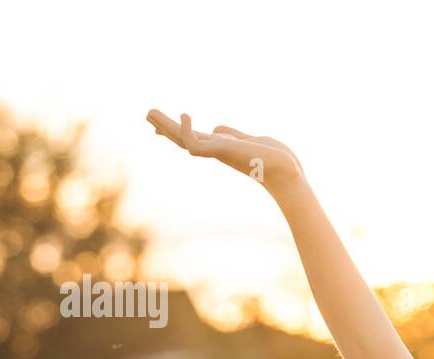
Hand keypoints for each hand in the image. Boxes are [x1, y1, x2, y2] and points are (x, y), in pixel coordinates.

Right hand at [146, 110, 304, 192]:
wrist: (286, 171)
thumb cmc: (274, 160)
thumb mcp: (248, 141)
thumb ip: (231, 135)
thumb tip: (216, 129)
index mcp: (222, 148)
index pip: (194, 138)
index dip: (178, 129)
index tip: (158, 125)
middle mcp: (217, 151)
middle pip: (184, 139)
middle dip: (166, 127)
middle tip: (147, 114)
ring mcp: (217, 153)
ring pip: (183, 141)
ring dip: (167, 126)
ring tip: (150, 112)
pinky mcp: (220, 152)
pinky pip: (195, 143)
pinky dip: (186, 130)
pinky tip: (183, 115)